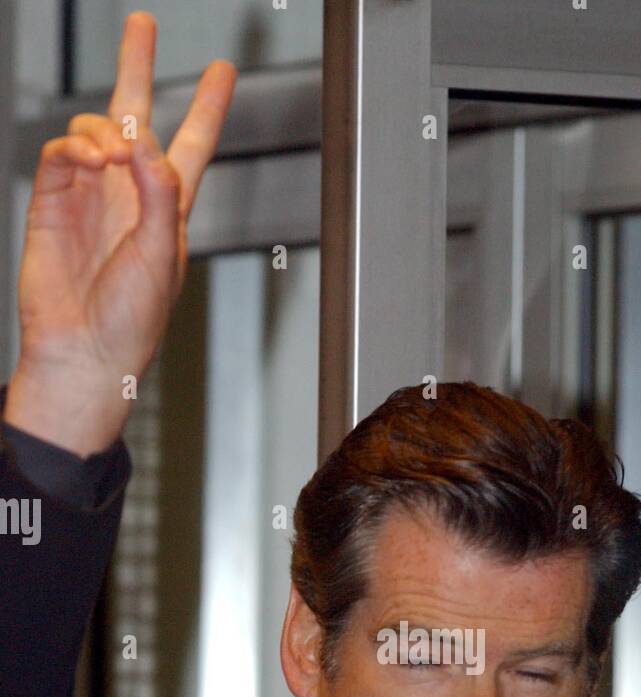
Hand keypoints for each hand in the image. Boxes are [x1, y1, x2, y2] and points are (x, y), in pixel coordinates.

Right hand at [3, 11, 236, 455]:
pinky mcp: (52, 202)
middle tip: (141, 23)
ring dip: (105, 128)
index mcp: (168, 210)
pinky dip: (74, 145)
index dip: (207, 108)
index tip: (222, 72)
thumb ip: (158, 194)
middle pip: (135, 116)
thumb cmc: (132, 321)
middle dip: (137, 67)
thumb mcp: (162, 255)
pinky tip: (90, 157)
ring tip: (112, 153)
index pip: (192, 145)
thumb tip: (143, 142)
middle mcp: (129, 195)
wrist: (84, 353)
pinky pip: (62, 154)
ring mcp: (89, 195)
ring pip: (95, 130)